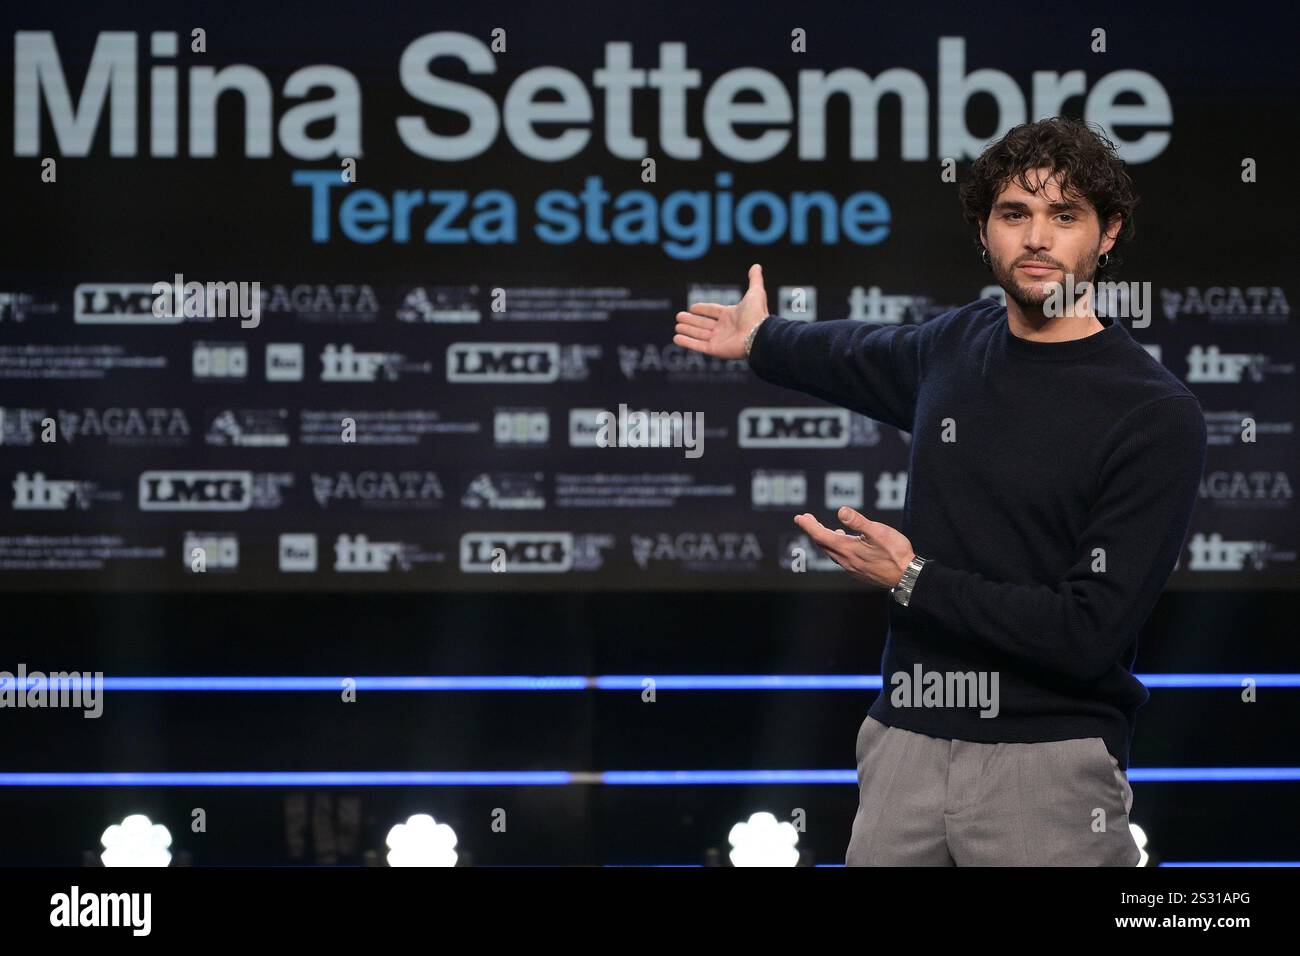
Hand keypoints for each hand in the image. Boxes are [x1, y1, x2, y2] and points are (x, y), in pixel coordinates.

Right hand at [673, 263, 768, 359]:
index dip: (703, 309)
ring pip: (699, 334)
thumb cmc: (757, 314)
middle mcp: (724, 328)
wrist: (758, 334)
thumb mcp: (755, 292)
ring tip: (677, 326)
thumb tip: (757, 265)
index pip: (713, 311)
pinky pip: (698, 346)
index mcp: (731, 316)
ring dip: (687, 330)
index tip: (692, 307)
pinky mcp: (714, 350)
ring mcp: (719, 340)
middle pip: (704, 323)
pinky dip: (686, 342)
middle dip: (691, 320)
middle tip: (679, 316)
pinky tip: (676, 338)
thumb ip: (755, 279)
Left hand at [794, 507, 915, 587]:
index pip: (821, 535)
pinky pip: (841, 559)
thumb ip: (858, 521)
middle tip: (807, 519)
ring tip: (823, 530)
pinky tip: (844, 544)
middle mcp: (846, 560)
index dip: (808, 525)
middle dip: (813, 531)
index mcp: (847, 548)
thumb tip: (841, 511)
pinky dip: (836, 549)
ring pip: (831, 552)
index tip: (799, 517)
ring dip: (825, 540)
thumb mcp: (878, 531)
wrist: (907, 576)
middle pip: (823, 544)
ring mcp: (852, 568)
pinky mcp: (859, 572)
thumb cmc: (895, 552)